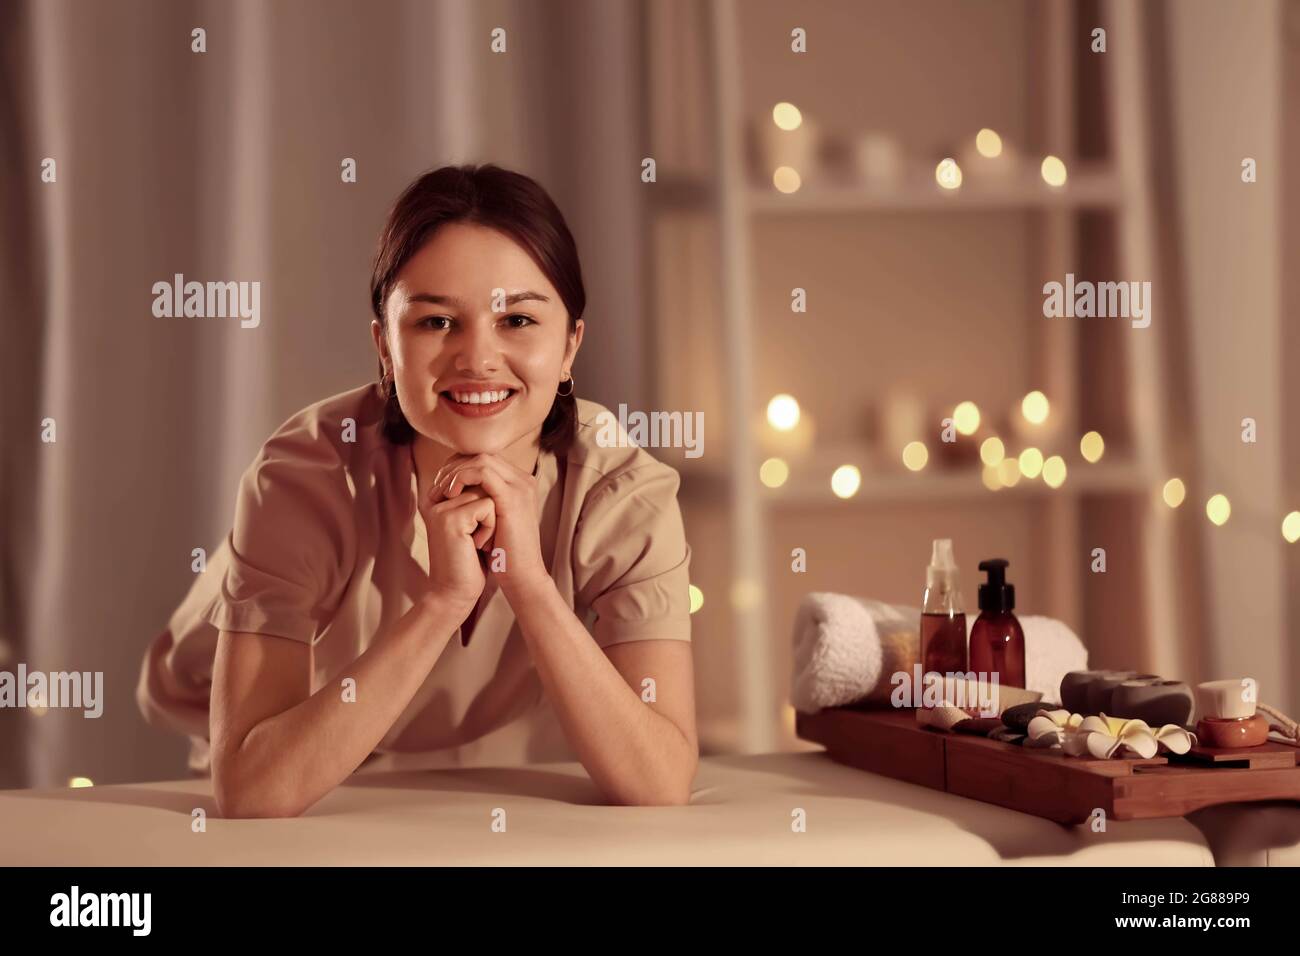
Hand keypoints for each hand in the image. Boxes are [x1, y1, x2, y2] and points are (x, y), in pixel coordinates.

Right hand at [417, 480, 494, 613]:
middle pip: (480, 483)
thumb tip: (495, 473)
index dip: (486, 503)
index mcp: (437, 498)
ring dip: (492, 520)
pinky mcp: (450, 518)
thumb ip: (476, 497)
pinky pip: (487, 507)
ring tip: (476, 543)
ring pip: (486, 493)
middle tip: (477, 539)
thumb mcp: (473, 523)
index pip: (474, 477)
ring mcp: (440, 507)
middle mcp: (434, 499)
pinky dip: (490, 528)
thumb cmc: (469, 561)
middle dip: (490, 511)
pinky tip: (477, 546)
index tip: (475, 532)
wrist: (455, 593)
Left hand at [432, 453, 549, 594]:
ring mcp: (520, 487)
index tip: (441, 483)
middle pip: (482, 454)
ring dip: (456, 472)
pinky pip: (482, 472)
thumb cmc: (505, 554)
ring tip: (442, 490)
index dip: (460, 466)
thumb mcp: (492, 521)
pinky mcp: (512, 497)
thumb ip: (482, 501)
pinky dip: (462, 478)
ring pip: (481, 459)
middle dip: (455, 466)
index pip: (485, 460)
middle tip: (438, 484)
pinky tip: (450, 494)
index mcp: (520, 484)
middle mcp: (523, 480)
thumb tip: (455, 490)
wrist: (522, 576)